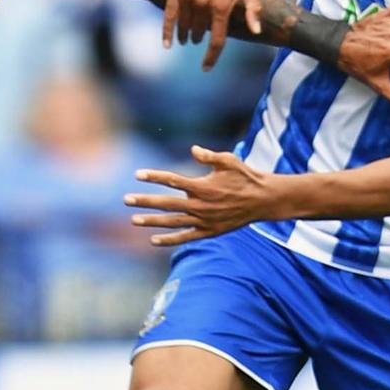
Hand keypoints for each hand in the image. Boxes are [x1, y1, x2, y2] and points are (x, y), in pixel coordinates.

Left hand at [126, 147, 279, 247]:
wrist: (263, 200)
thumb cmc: (245, 177)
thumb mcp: (229, 161)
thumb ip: (209, 156)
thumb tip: (192, 150)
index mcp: (203, 186)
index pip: (172, 180)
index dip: (154, 177)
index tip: (137, 174)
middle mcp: (200, 205)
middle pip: (166, 203)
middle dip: (145, 201)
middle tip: (126, 199)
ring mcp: (204, 220)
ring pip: (172, 222)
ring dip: (152, 221)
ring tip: (133, 220)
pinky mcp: (209, 231)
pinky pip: (185, 237)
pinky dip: (169, 240)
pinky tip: (153, 240)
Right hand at [165, 0, 260, 69]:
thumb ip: (253, 10)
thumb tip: (257, 32)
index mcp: (222, 7)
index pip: (216, 41)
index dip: (211, 57)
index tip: (205, 67)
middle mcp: (204, 5)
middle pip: (198, 33)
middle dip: (198, 38)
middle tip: (197, 38)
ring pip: (184, 26)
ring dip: (185, 35)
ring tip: (185, 37)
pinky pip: (169, 17)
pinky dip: (167, 32)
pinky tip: (167, 43)